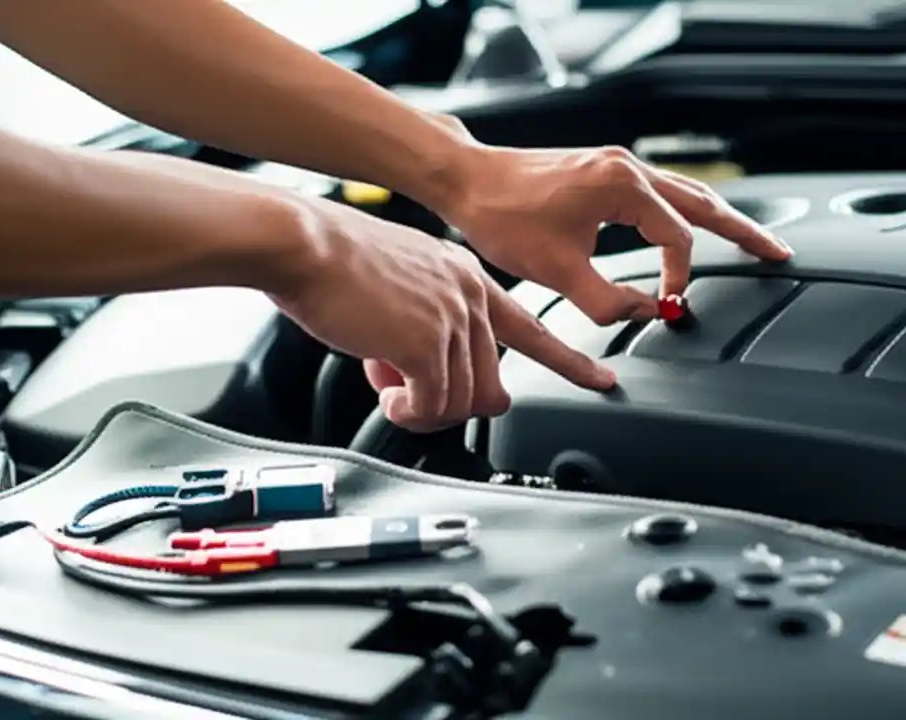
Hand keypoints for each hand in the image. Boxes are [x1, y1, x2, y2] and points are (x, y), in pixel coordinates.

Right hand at [271, 198, 614, 431]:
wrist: (304, 243)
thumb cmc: (337, 262)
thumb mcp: (402, 284)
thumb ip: (427, 325)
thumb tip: (423, 380)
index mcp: (468, 279)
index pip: (532, 328)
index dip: (571, 361)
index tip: (601, 378)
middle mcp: (470, 297)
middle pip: (492, 386)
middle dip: (452, 405)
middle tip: (409, 398)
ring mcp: (452, 320)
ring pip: (463, 402)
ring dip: (424, 410)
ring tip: (391, 392)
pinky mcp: (425, 343)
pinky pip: (431, 405)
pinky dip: (407, 412)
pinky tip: (386, 396)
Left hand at [438, 142, 793, 324]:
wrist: (467, 181)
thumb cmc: (503, 216)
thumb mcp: (556, 271)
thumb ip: (608, 301)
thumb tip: (646, 314)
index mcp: (623, 184)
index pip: (678, 237)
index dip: (679, 277)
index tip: (669, 305)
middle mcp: (628, 168)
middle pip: (705, 203)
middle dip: (744, 232)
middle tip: (778, 254)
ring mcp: (619, 166)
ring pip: (688, 194)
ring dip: (721, 219)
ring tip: (753, 242)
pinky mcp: (607, 172)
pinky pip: (665, 193)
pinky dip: (690, 212)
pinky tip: (696, 227)